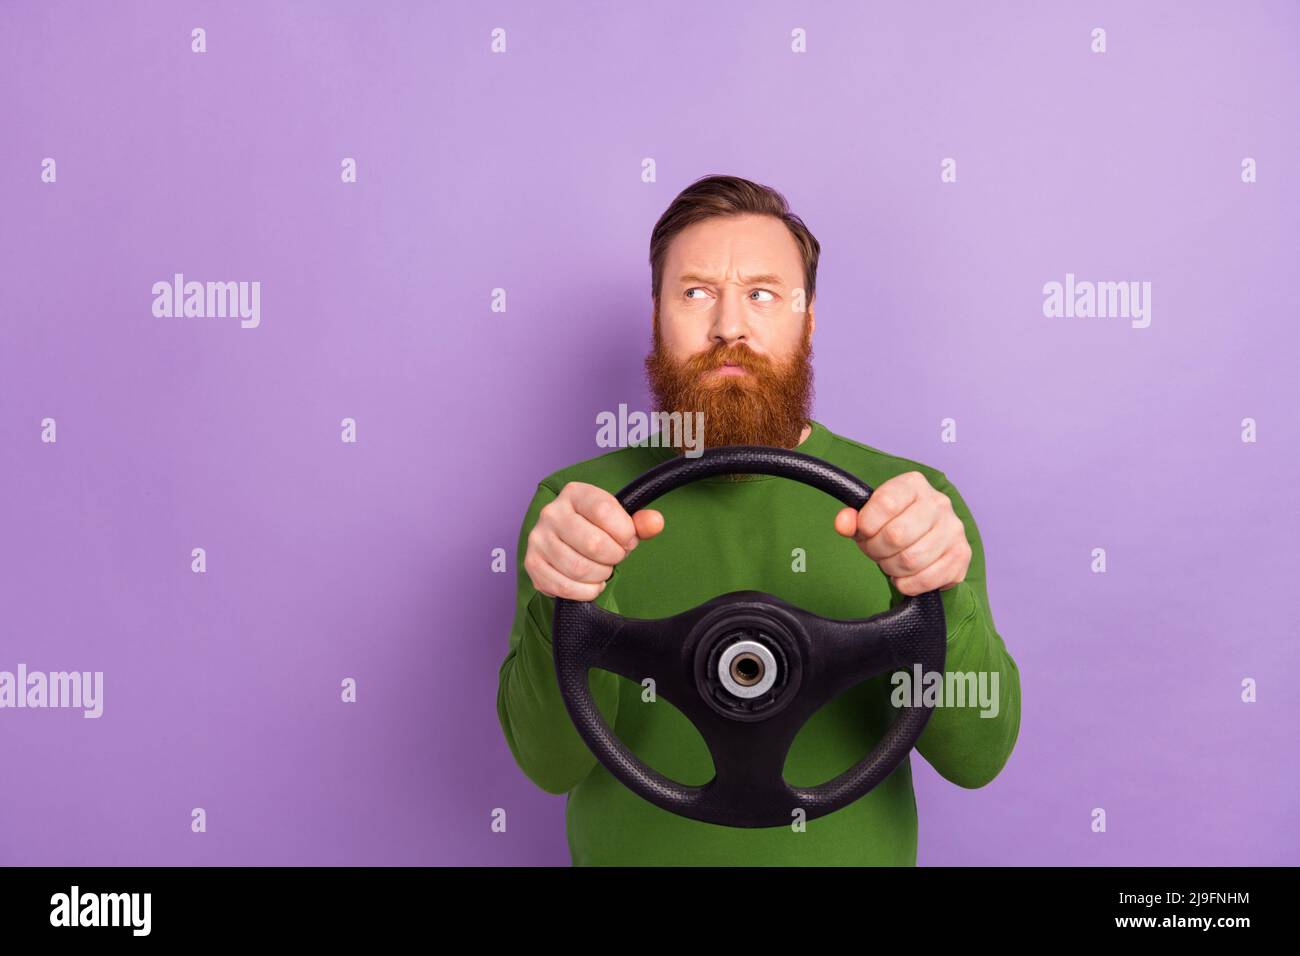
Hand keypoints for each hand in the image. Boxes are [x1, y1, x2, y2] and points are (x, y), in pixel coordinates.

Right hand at [524, 481, 663, 600]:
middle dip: (614, 557)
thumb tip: (655, 522)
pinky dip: (586, 591)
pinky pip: (565, 587)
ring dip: (601, 575)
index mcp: (575, 493)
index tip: (628, 540)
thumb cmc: (598, 529)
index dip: (625, 532)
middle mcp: (551, 513)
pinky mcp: (533, 565)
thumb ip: (640, 522)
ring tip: (603, 569)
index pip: (604, 511)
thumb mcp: (620, 520)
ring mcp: (538, 539)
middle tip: (615, 556)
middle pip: (593, 544)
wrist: (568, 544)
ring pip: (579, 569)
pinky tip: (591, 583)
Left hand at [833, 471, 970, 596]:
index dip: (867, 525)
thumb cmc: (893, 524)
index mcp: (913, 484)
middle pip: (897, 535)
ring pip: (912, 560)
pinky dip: (909, 584)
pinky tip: (905, 577)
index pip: (885, 503)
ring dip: (892, 569)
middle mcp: (938, 502)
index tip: (865, 532)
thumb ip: (852, 519)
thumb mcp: (869, 517)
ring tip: (891, 563)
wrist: (926, 539)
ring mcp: (954, 528)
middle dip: (877, 551)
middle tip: (876, 552)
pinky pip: (928, 578)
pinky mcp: (962, 555)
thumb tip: (843, 524)